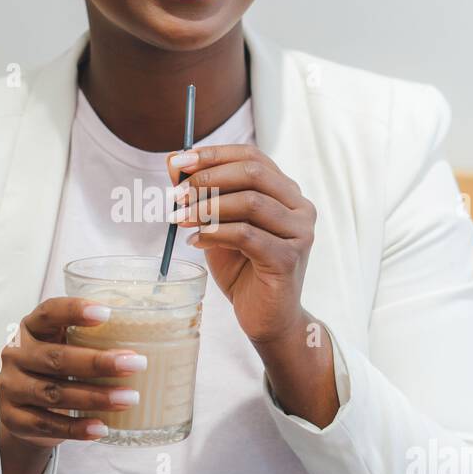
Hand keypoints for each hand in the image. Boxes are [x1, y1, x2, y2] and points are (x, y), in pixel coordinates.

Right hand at [0, 296, 147, 447]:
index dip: (74, 311)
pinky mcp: (13, 418)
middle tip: (137, 364)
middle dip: (98, 362)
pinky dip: (77, 427)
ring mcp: (11, 388)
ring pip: (54, 393)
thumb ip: (89, 340)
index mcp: (30, 328)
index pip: (48, 313)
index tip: (107, 314)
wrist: (23, 411)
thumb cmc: (55, 370)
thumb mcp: (64, 346)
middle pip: (56, 358)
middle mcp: (15, 354)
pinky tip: (102, 427)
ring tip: (129, 398)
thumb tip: (151, 338)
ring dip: (95, 397)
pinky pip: (47, 424)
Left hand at [166, 144, 316, 347]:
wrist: (267, 319)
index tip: (177, 161)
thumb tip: (172, 163)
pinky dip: (215, 234)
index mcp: (286, 192)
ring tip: (179, 219)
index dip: (213, 154)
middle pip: (253, 172)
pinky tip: (195, 241)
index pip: (252, 157)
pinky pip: (247, 235)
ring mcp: (299, 233)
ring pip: (250, 202)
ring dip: (207, 208)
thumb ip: (202, 196)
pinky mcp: (289, 259)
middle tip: (176, 194)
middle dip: (208, 178)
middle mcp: (300, 207)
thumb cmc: (244, 270)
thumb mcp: (217, 226)